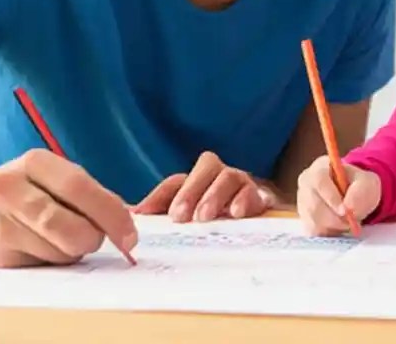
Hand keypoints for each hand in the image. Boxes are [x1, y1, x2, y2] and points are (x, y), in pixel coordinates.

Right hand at [0, 149, 137, 267]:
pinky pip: (42, 263)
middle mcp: (12, 186)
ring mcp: (0, 220)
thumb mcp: (50, 180)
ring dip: (70, 251)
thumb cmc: (19, 194)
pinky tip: (36, 247)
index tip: (130, 236)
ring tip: (55, 238)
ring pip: (60, 249)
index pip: (81, 187)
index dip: (111, 215)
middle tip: (95, 240)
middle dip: (93, 239)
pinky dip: (51, 260)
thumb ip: (88, 195)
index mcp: (36, 161)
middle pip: (71, 224)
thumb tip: (128, 220)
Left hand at [132, 151, 276, 222]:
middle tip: (179, 217)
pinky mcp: (264, 198)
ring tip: (204, 218)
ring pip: (230, 176)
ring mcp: (244, 185)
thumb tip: (129, 218)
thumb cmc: (221, 224)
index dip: (159, 196)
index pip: (176, 182)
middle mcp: (221, 177)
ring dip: (215, 195)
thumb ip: (161, 219)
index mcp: (199, 183)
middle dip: (190, 191)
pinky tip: (238, 213)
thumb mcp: (189, 224)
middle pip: (206, 167)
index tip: (144, 216)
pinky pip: (258, 192)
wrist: (266, 229)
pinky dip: (247, 199)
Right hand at [296, 156, 380, 235]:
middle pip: (313, 205)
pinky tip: (338, 227)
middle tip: (350, 222)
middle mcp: (306, 184)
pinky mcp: (304, 220)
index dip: (331, 197)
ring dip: (333, 226)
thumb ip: (360, 191)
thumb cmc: (359, 186)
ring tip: (347, 222)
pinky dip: (329, 233)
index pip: (318, 180)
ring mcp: (303, 202)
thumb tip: (349, 206)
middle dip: (334, 218)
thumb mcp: (367, 182)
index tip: (345, 211)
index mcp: (319, 168)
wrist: (356, 198)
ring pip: (314, 221)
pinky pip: (314, 231)